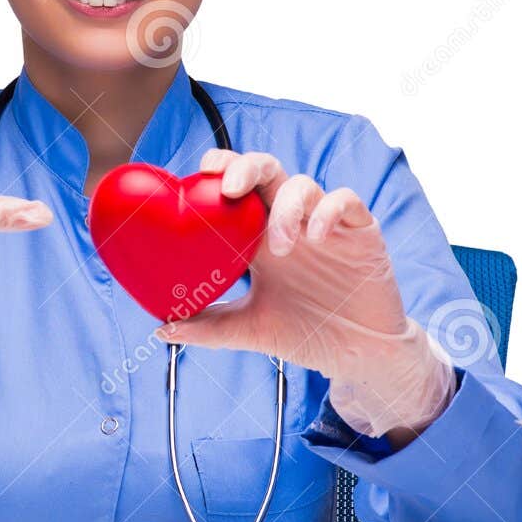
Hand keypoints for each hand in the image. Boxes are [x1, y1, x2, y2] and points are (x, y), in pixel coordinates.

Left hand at [154, 149, 453, 442]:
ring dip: (286, 208)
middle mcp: (290, 221)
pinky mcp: (361, 232)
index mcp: (260, 236)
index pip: (238, 186)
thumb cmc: (303, 334)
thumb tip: (161, 329)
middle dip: (246, 166)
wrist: (357, 355)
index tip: (199, 176)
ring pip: (305, 184)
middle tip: (230, 188)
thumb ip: (207, 327)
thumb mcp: (248, 330)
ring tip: (281, 247)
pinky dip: (327, 210)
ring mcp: (326, 224)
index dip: (220, 169)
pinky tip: (314, 236)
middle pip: (267, 169)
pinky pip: (346, 201)